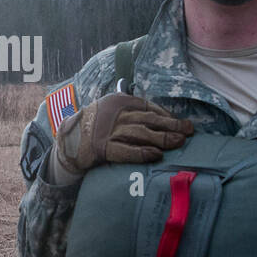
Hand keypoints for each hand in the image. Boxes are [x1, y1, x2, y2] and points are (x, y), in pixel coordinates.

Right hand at [54, 93, 193, 174]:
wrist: (67, 140)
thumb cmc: (96, 127)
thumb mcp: (113, 112)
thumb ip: (132, 113)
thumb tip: (163, 121)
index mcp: (118, 101)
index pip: (147, 107)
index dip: (166, 115)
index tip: (180, 123)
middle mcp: (114, 114)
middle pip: (147, 119)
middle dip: (170, 125)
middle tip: (188, 131)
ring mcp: (108, 131)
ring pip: (140, 133)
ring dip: (161, 138)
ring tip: (178, 142)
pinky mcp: (102, 148)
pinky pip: (125, 150)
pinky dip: (141, 153)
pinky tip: (155, 155)